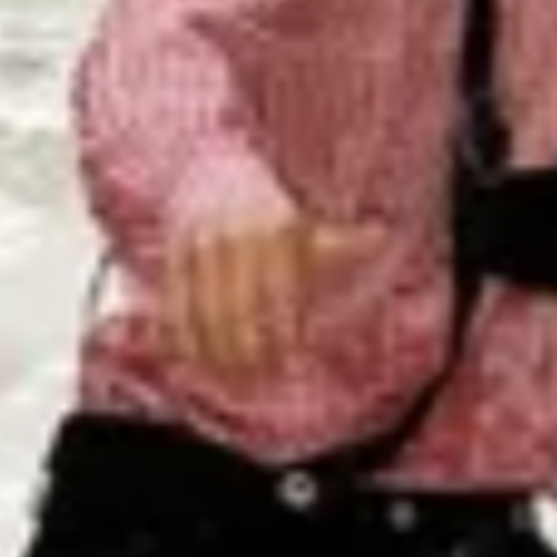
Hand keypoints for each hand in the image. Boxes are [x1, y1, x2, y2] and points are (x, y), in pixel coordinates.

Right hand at [159, 208, 382, 380]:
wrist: (213, 171)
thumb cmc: (273, 217)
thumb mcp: (308, 227)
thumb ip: (343, 242)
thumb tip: (381, 234)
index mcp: (276, 229)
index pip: (279, 292)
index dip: (280, 330)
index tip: (286, 362)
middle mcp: (236, 235)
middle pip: (239, 306)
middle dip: (245, 350)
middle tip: (254, 385)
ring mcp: (201, 244)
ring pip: (204, 308)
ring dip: (214, 351)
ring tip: (227, 382)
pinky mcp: (174, 253)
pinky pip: (177, 300)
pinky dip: (183, 334)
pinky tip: (195, 362)